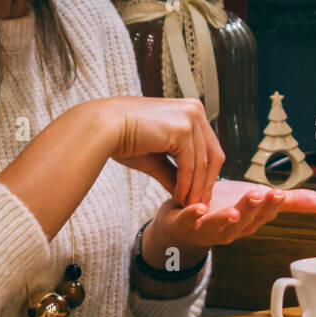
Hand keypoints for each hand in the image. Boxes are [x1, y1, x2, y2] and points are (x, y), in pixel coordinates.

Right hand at [101, 97, 223, 206]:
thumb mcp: (157, 156)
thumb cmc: (124, 138)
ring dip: (197, 188)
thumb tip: (185, 192)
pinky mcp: (182, 130)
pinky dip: (186, 184)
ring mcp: (190, 118)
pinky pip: (190, 165)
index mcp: (192, 111)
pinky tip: (179, 197)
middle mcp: (195, 110)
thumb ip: (174, 171)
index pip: (210, 147)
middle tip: (200, 205)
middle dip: (207, 183)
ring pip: (203, 162)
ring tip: (189, 206)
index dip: (207, 174)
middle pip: (213, 154)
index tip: (200, 195)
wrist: (102, 127)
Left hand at [155, 178, 315, 248]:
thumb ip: (293, 202)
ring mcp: (204, 229)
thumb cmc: (227, 205)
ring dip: (225, 219)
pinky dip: (191, 216)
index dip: (271, 205)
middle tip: (259, 195)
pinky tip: (196, 208)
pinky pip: (185, 222)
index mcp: (250, 223)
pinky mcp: (181, 223)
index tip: (278, 194)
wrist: (185, 215)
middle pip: (242, 221)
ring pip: (217, 226)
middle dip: (251, 209)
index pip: (263, 214)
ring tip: (232, 210)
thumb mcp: (262, 199)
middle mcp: (229, 230)